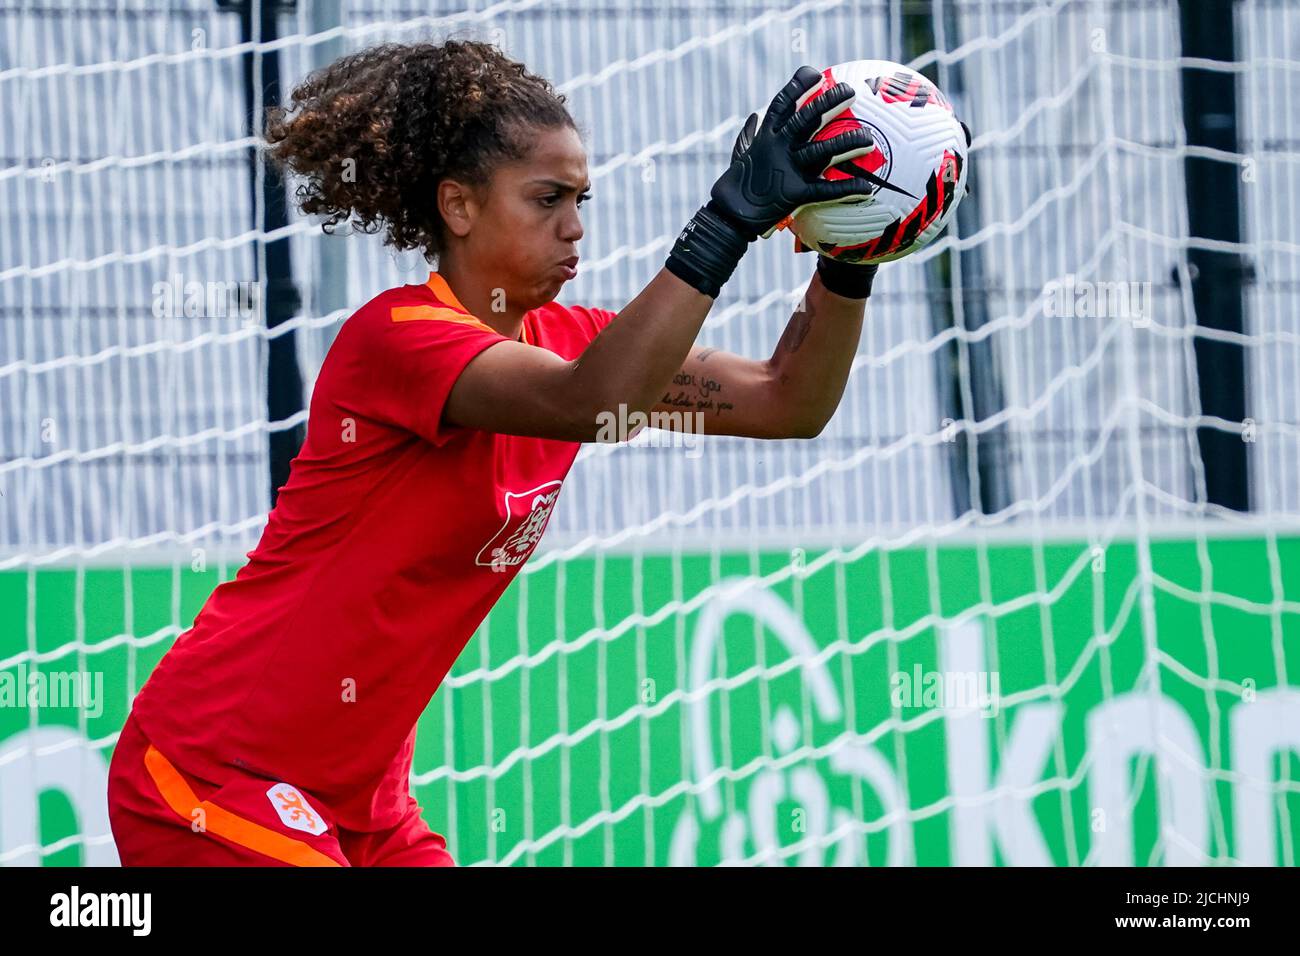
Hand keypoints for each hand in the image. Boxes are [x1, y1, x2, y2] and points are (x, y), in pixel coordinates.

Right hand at [708, 66, 876, 239]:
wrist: (730, 216)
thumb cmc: (736, 184)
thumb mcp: (740, 154)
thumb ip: (749, 135)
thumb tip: (754, 117)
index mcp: (766, 136)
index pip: (783, 103)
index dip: (799, 86)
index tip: (816, 74)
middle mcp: (778, 147)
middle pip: (808, 118)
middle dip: (829, 102)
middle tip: (849, 91)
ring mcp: (787, 169)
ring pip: (823, 151)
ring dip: (848, 143)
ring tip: (869, 138)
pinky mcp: (795, 194)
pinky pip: (826, 191)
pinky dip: (847, 190)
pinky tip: (866, 188)